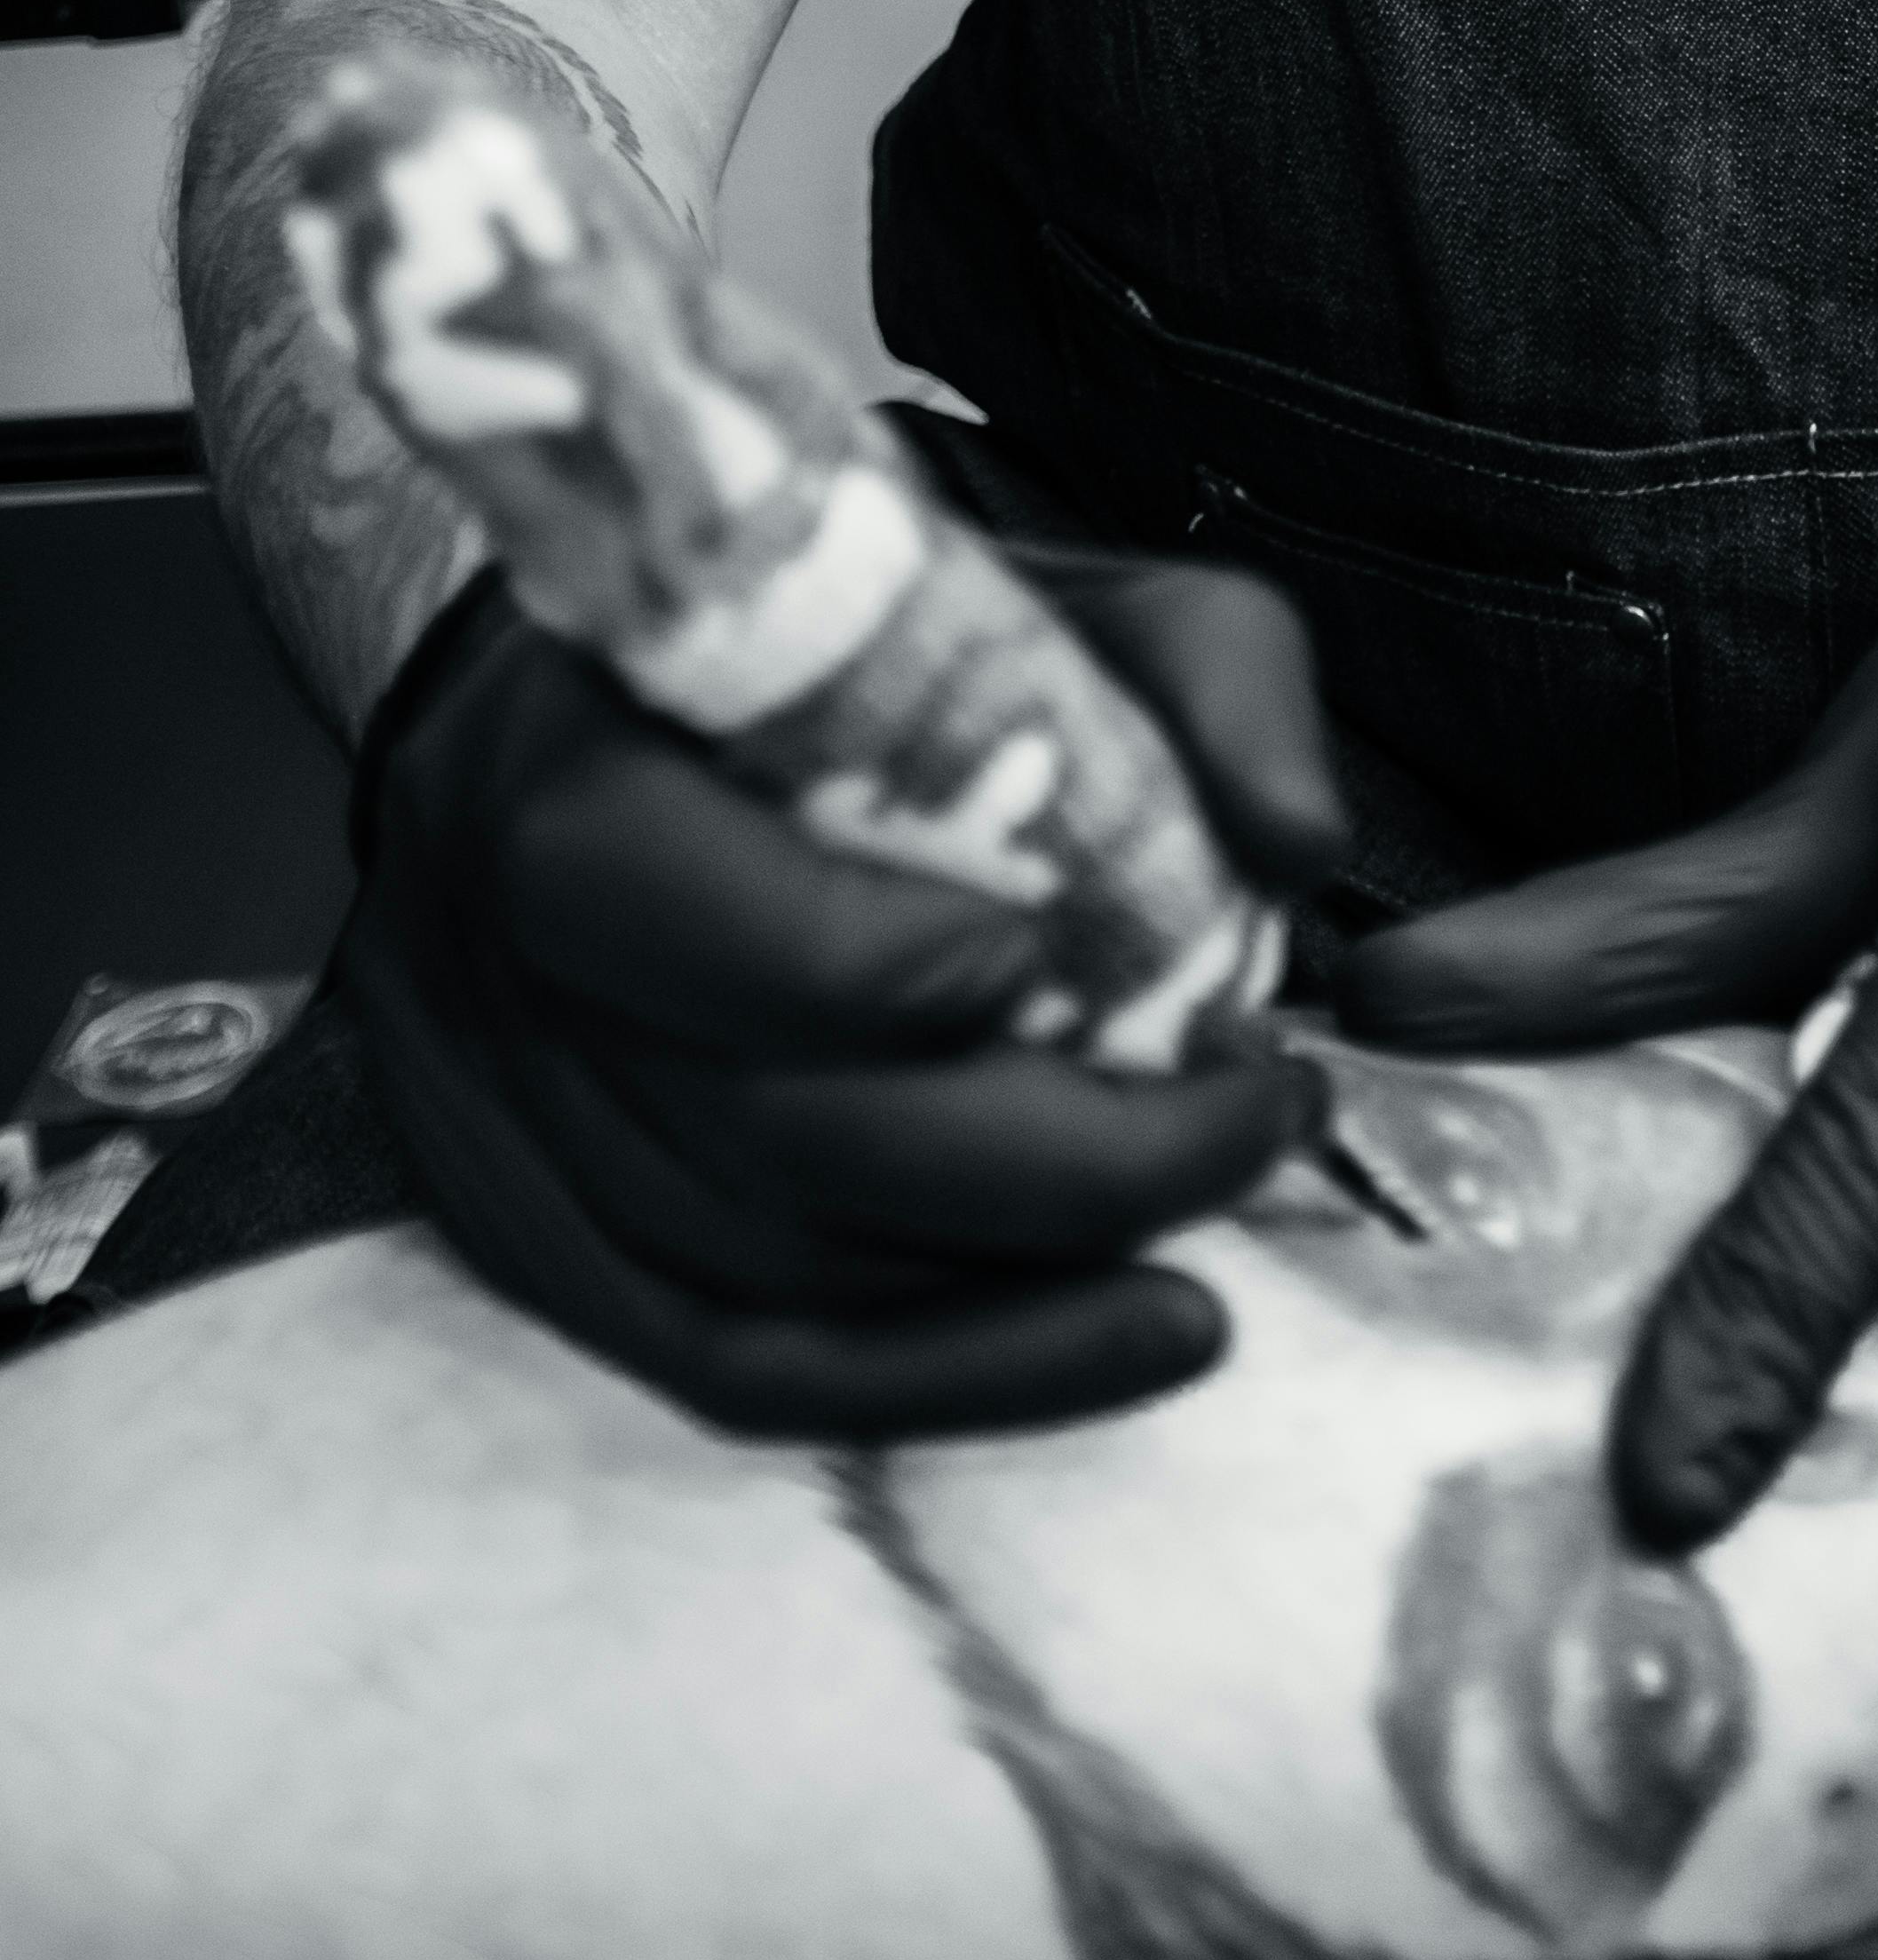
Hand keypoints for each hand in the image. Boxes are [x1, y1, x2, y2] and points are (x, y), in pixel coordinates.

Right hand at [341, 534, 1347, 1442]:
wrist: (596, 715)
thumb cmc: (838, 644)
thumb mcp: (1044, 584)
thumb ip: (1194, 673)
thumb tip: (1294, 846)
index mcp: (566, 753)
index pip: (635, 885)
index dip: (835, 957)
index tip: (1044, 958)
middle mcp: (502, 965)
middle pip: (757, 1130)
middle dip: (1042, 1156)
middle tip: (1256, 1112)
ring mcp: (518, 1133)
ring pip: (759, 1280)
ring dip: (1020, 1284)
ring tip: (1223, 1216)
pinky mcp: (554, 1249)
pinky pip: (744, 1370)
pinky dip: (951, 1376)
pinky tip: (1122, 1337)